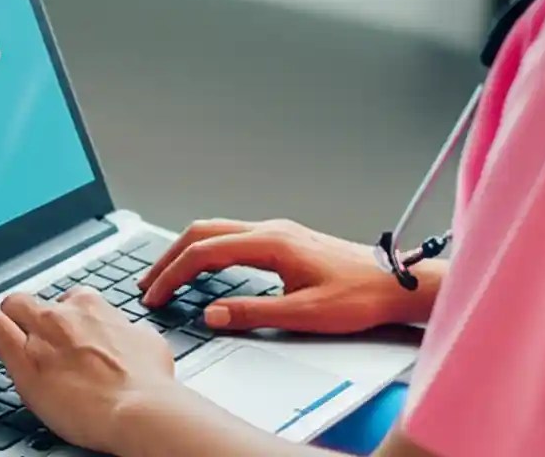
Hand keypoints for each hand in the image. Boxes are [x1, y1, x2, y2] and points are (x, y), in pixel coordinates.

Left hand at [0, 288, 178, 454]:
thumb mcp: (148, 343)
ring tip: (5, 330)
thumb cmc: (149, 383)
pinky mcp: (23, 362)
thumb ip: (127, 333)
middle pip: (34, 301)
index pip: (69, 300)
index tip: (65, 332)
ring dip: (8, 318)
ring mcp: (42, 336)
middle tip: (33, 334)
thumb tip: (128, 336)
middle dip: (30, 314)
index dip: (64, 317)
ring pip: (11, 307)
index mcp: (94, 308)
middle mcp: (65, 316)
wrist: (139, 409)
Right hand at [139, 219, 442, 332]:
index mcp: (270, 242)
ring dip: (187, 252)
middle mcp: (270, 230)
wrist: (395, 283)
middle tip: (148, 284)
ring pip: (216, 231)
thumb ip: (252, 313)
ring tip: (168, 276)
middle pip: (202, 232)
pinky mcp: (284, 240)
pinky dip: (207, 251)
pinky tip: (204, 269)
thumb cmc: (360, 295)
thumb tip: (211, 314)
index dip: (173, 274)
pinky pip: (232, 237)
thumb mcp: (303, 314)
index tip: (156, 295)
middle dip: (169, 257)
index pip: (204, 252)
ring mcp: (277, 232)